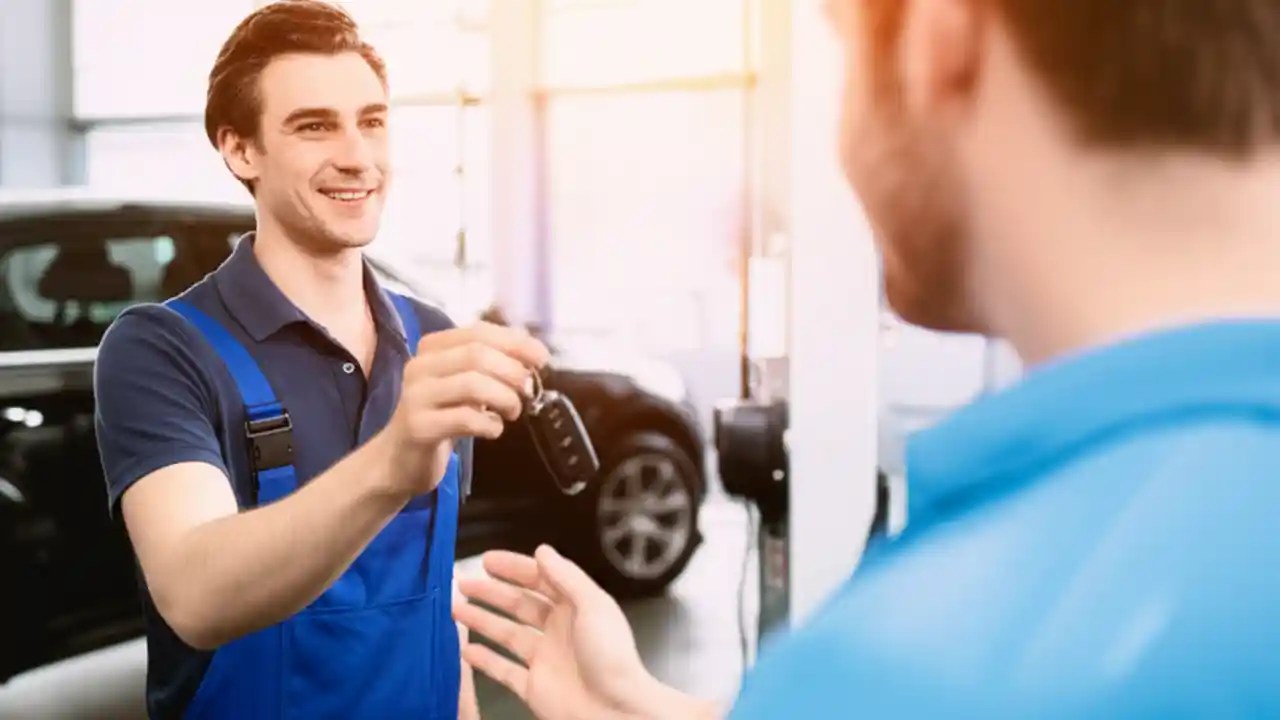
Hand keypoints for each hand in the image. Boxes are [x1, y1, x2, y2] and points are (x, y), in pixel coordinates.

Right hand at [387, 322, 549, 493]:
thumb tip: (531, 353)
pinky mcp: (419, 427)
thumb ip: (489, 366)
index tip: (541, 358)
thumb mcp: (463, 384)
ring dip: (505, 397)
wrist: (398, 460)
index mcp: (432, 348)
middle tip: (528, 390)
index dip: (515, 342)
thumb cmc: (440, 417)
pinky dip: (490, 424)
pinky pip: (465, 419)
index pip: (478, 332)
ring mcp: (417, 397)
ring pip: (472, 384)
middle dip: (513, 371)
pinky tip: (493, 429)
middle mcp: (420, 366)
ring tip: (513, 411)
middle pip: (477, 355)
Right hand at [454, 546, 716, 719]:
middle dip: (491, 592)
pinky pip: (504, 671)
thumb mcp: (593, 605)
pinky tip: (466, 651)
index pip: (540, 580)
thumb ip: (566, 576)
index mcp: (576, 607)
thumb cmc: (611, 656)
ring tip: (456, 608)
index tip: (488, 560)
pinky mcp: (533, 687)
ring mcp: (544, 659)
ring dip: (482, 621)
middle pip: (519, 604)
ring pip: (507, 634)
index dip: (515, 568)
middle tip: (464, 582)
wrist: (616, 711)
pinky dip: (485, 661)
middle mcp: (558, 630)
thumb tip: (542, 550)